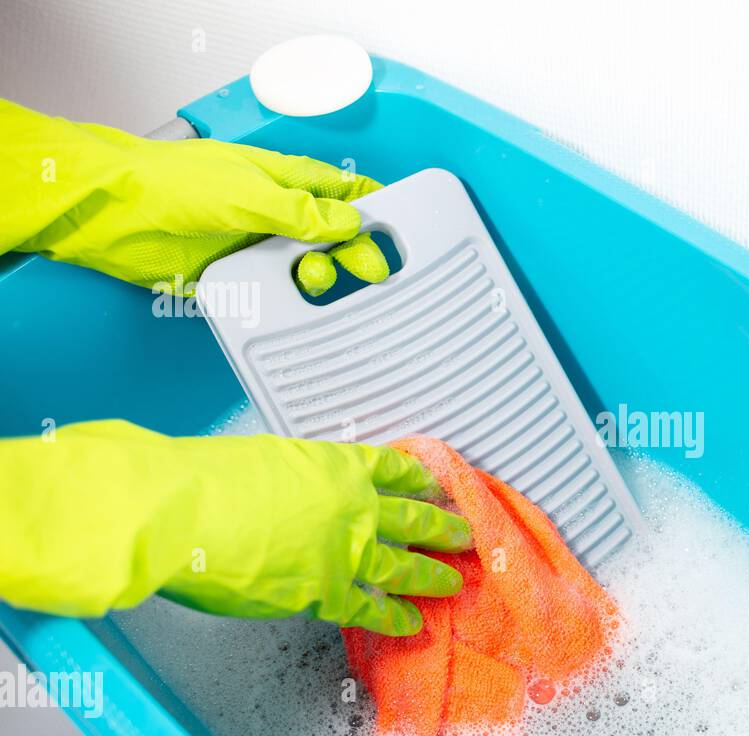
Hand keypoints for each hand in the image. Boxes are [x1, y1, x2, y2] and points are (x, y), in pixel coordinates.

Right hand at [0, 420, 470, 635]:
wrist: (179, 512)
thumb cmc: (205, 480)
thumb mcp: (266, 460)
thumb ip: (298, 479)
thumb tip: (300, 495)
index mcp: (340, 466)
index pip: (398, 469)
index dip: (423, 480)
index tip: (440, 485)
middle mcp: (356, 507)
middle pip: (417, 519)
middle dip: (447, 529)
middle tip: (469, 535)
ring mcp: (348, 552)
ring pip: (408, 566)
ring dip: (436, 575)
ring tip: (457, 580)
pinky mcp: (327, 594)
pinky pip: (374, 609)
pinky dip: (396, 618)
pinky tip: (414, 623)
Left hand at [1, 97, 387, 294]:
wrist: (114, 214)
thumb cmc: (170, 183)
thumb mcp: (246, 193)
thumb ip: (300, 212)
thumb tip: (348, 223)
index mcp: (283, 180)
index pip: (343, 190)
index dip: (374, 207)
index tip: (400, 230)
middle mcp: (274, 213)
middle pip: (334, 236)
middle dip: (357, 253)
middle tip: (372, 272)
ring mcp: (256, 246)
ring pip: (308, 268)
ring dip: (321, 277)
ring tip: (314, 281)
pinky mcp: (237, 278)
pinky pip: (275, 296)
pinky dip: (291, 305)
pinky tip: (296, 307)